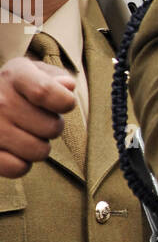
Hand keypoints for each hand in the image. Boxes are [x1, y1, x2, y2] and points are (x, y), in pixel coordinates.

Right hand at [0, 55, 76, 177]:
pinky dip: (21, 163)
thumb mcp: (34, 72)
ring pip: (39, 151)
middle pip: (52, 127)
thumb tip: (67, 86)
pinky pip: (18, 168)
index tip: (64, 103)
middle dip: (52, 126)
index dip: (64, 102)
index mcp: (15, 76)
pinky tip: (14, 149)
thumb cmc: (17, 88)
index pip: (45, 92)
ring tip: (26, 133)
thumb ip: (55, 77)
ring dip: (39, 146)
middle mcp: (0, 101)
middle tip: (37, 120)